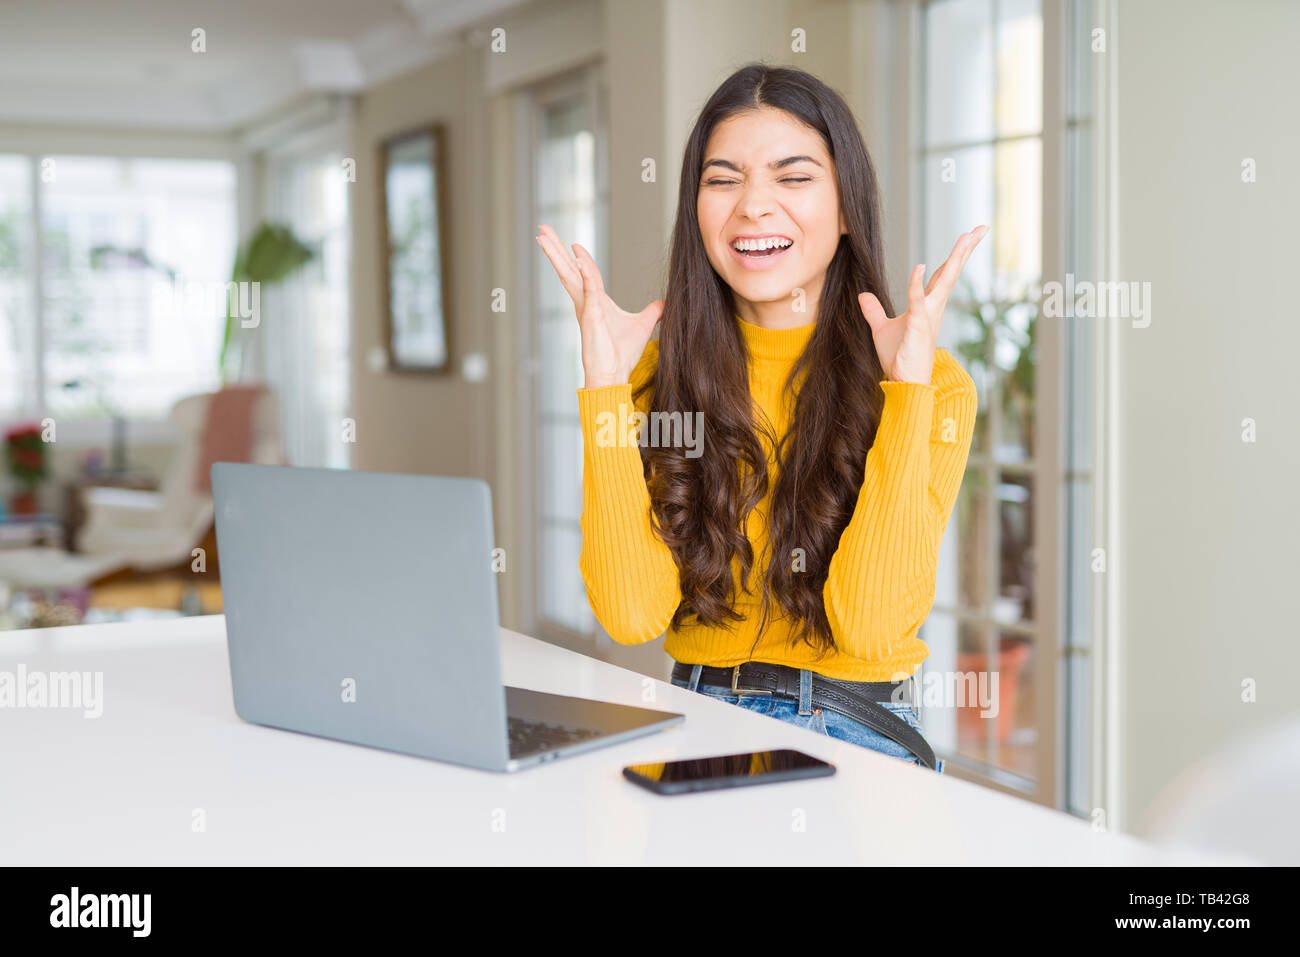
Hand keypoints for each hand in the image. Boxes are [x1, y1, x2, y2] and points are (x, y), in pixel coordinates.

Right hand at [535, 224, 663, 388]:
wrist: (614, 374)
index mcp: (595, 301)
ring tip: (543, 236)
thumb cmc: (622, 354)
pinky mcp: (591, 316)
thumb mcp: (643, 325)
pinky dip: (585, 275)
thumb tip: (664, 304)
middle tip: (542, 229)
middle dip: (554, 248)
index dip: (578, 257)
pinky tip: (580, 260)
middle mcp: (585, 301)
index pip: (583, 272)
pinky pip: (588, 290)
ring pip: (569, 274)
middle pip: (567, 269)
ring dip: (557, 255)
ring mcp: (585, 307)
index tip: (573, 243)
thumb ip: (653, 312)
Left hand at [859, 225, 988, 384]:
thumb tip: (863, 295)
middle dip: (965, 249)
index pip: (943, 274)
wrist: (904, 381)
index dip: (955, 256)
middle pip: (951, 272)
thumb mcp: (881, 329)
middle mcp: (933, 307)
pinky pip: (917, 301)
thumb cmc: (898, 357)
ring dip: (955, 258)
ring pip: (944, 280)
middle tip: (981, 228)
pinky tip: (920, 267)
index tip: (967, 236)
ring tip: (967, 237)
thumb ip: (873, 311)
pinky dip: (917, 285)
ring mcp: (928, 315)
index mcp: (928, 305)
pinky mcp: (918, 326)